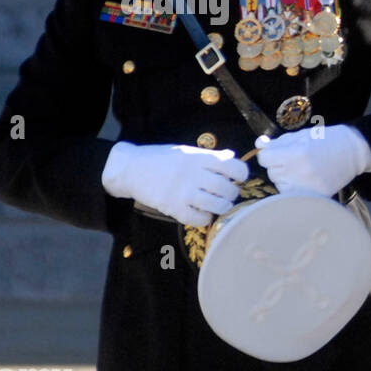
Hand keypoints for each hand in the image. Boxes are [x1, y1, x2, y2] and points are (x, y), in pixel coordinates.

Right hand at [101, 141, 247, 226]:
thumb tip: (232, 158)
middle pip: (227, 189)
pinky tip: (201, 212)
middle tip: (226, 193)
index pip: (233, 167)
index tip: (237, 178)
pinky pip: (200, 219)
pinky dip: (206, 218)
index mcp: (199, 158)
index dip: (241, 174)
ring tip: (217, 203)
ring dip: (222, 206)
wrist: (129, 169)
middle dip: (232, 193)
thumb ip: (210, 156)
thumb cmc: (161, 159)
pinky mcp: (173, 207)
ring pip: (218, 205)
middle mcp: (193, 174)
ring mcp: (183, 192)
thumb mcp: (186, 151)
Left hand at [254, 125, 370, 196]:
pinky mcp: (315, 197)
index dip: (269, 153)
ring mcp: (308, 188)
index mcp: (296, 154)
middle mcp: (300, 174)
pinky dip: (294, 188)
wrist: (354, 151)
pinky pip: (292, 195)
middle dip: (278, 165)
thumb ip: (278, 142)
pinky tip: (306, 179)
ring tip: (302, 170)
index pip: (265, 158)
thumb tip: (258, 145)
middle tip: (294, 159)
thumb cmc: (327, 139)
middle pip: (272, 172)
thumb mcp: (301, 135)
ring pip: (280, 185)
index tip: (278, 151)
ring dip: (285, 177)